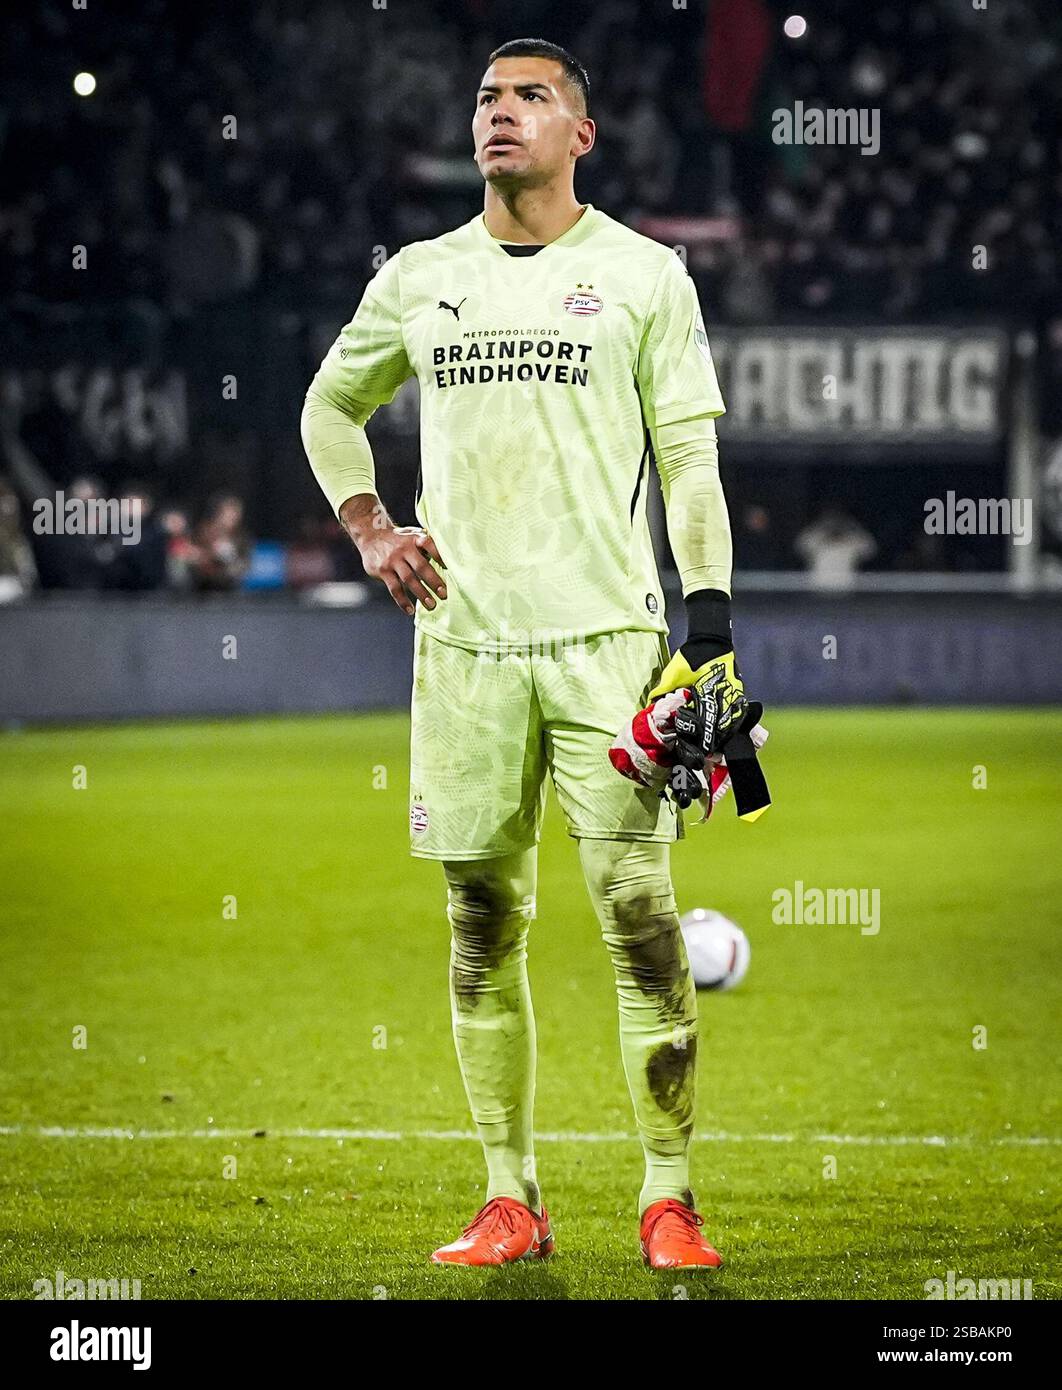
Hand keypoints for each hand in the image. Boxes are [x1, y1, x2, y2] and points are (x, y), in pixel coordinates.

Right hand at [341, 496, 446, 615]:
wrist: (371, 534)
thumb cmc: (399, 539)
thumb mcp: (412, 535)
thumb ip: (427, 546)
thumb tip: (448, 561)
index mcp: (414, 539)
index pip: (430, 545)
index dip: (440, 555)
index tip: (450, 568)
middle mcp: (404, 549)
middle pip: (421, 566)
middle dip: (434, 581)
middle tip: (444, 594)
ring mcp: (392, 560)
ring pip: (409, 579)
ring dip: (421, 593)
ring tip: (431, 605)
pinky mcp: (383, 571)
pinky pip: (394, 588)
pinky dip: (402, 600)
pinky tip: (410, 610)